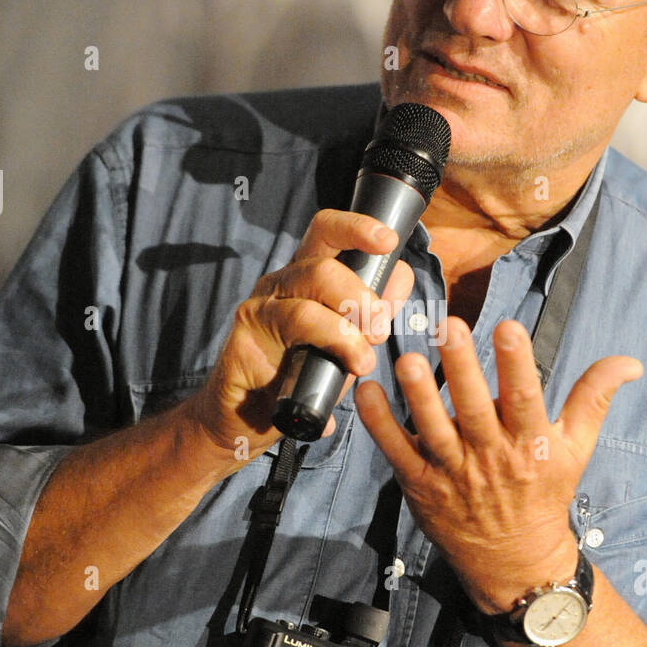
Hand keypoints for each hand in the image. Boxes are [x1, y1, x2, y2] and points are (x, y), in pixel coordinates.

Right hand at [185, 209, 414, 460]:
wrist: (249, 418)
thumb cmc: (303, 375)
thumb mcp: (349, 341)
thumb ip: (375, 310)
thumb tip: (402, 276)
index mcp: (306, 276)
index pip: (326, 233)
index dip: (357, 228)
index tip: (388, 241)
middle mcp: (281, 283)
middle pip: (323, 266)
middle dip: (363, 297)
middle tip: (380, 332)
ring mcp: (259, 307)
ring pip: (309, 297)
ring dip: (348, 330)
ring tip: (362, 362)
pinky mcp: (244, 334)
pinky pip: (293, 328)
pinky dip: (327, 345)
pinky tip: (337, 371)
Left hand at [354, 317, 641, 613]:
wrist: (515, 562)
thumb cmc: (544, 494)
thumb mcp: (576, 447)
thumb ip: (594, 397)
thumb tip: (630, 361)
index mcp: (531, 444)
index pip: (525, 399)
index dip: (518, 363)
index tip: (508, 327)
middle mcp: (491, 457)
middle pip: (474, 409)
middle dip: (462, 368)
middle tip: (449, 327)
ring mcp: (453, 473)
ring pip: (433, 431)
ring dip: (419, 396)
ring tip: (407, 360)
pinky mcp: (421, 486)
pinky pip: (397, 451)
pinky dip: (380, 424)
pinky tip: (367, 392)